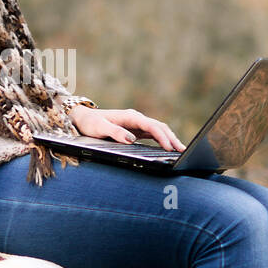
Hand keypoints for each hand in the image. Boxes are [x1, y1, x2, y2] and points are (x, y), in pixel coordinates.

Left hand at [68, 103, 185, 150]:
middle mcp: (136, 119)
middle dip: (172, 138)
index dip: (162, 136)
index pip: (151, 126)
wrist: (83, 118)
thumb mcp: (99, 128)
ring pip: (158, 130)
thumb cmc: (91, 123)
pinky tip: (168, 148)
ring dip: (170, 139)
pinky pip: (153, 134)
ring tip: (181, 150)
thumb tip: (131, 139)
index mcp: (130, 117)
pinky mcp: (135, 130)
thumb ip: (114, 132)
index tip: (169, 147)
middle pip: (159, 127)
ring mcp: (137, 124)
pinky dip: (163, 140)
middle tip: (183, 151)